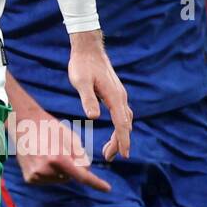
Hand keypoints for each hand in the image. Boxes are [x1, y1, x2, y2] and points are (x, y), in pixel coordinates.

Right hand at [12, 110, 110, 191]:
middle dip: (71, 167)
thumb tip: (85, 171)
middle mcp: (45, 170)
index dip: (96, 183)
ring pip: (60, 179)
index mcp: (57, 158)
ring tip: (49, 152)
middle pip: (70, 176)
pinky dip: (50, 172)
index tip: (107, 189)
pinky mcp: (29, 179)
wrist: (22, 124)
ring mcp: (36, 176)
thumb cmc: (48, 127)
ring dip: (60, 170)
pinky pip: (48, 179)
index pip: (82, 176)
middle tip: (59, 149)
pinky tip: (42, 158)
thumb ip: (80, 155)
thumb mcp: (70, 136)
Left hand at [66, 30, 131, 161]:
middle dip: (120, 143)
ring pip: (125, 120)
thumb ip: (88, 99)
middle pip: (125, 125)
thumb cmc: (82, 65)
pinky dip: (120, 126)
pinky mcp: (115, 93)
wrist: (88, 48)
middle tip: (108, 158)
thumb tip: (94, 117)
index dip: (123, 141)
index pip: (121, 124)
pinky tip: (113, 131)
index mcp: (114, 97)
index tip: (124, 155)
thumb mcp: (81, 82)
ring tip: (109, 150)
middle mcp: (121, 97)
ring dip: (119, 136)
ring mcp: (119, 95)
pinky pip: (122, 114)